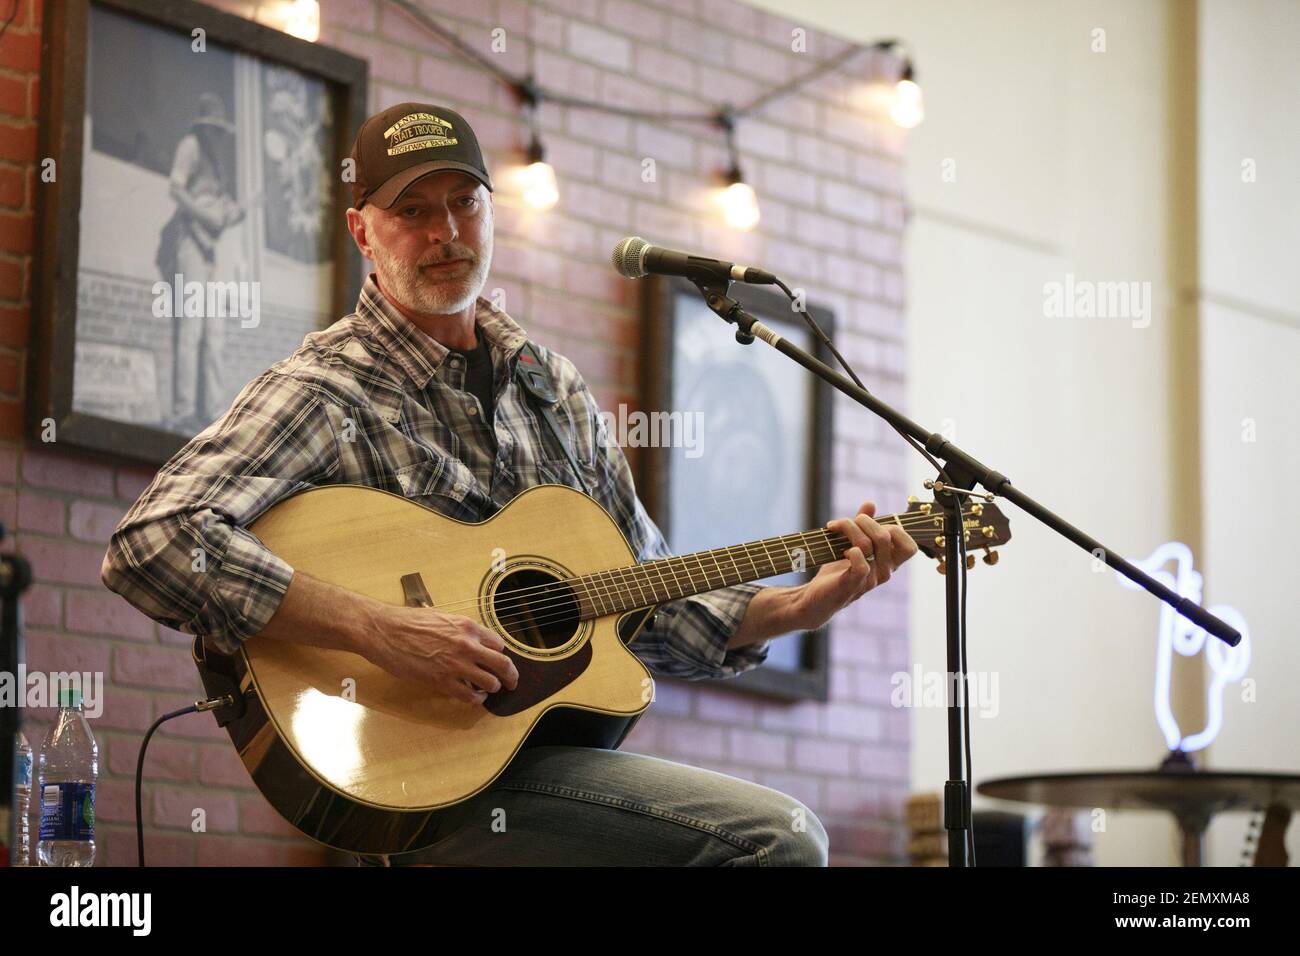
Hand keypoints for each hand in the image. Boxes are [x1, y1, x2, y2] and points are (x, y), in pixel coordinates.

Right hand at [365, 606, 518, 704]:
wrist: (385, 631)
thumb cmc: (408, 622)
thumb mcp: (442, 617)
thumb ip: (460, 630)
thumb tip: (470, 639)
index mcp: (468, 627)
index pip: (499, 644)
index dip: (499, 654)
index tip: (498, 660)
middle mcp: (467, 645)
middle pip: (502, 664)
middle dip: (511, 676)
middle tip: (513, 683)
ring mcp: (456, 665)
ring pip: (490, 683)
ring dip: (492, 688)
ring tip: (488, 690)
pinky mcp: (442, 681)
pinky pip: (469, 695)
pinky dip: (476, 699)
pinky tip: (474, 697)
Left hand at [792, 501, 918, 629]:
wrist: (814, 598)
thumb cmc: (835, 572)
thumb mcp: (851, 544)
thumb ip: (863, 525)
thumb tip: (870, 504)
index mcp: (888, 563)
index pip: (910, 547)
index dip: (895, 529)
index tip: (873, 525)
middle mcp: (884, 572)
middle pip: (886, 536)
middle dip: (864, 520)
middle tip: (847, 522)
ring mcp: (869, 580)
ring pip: (869, 544)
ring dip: (848, 528)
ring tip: (835, 528)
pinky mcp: (852, 585)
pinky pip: (860, 563)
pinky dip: (850, 551)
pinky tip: (840, 550)